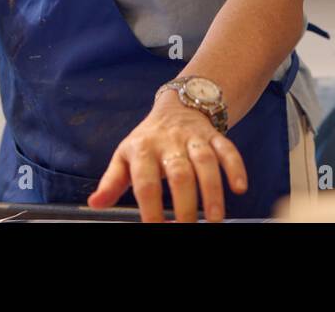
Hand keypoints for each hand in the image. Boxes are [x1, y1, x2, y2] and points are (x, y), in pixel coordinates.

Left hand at [88, 90, 247, 221]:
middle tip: (188, 228)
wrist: (177, 105)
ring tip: (215, 218)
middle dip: (185, 204)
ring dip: (212, 190)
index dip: (150, 208)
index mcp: (143, 149)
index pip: (146, 182)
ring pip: (206, 161)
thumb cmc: (148, 139)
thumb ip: (112, 182)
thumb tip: (95, 203)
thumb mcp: (125, 156)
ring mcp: (194, 138)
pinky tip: (239, 188)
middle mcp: (170, 142)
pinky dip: (236, 167)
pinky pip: (228, 149)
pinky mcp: (215, 136)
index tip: (155, 229)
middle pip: (179, 174)